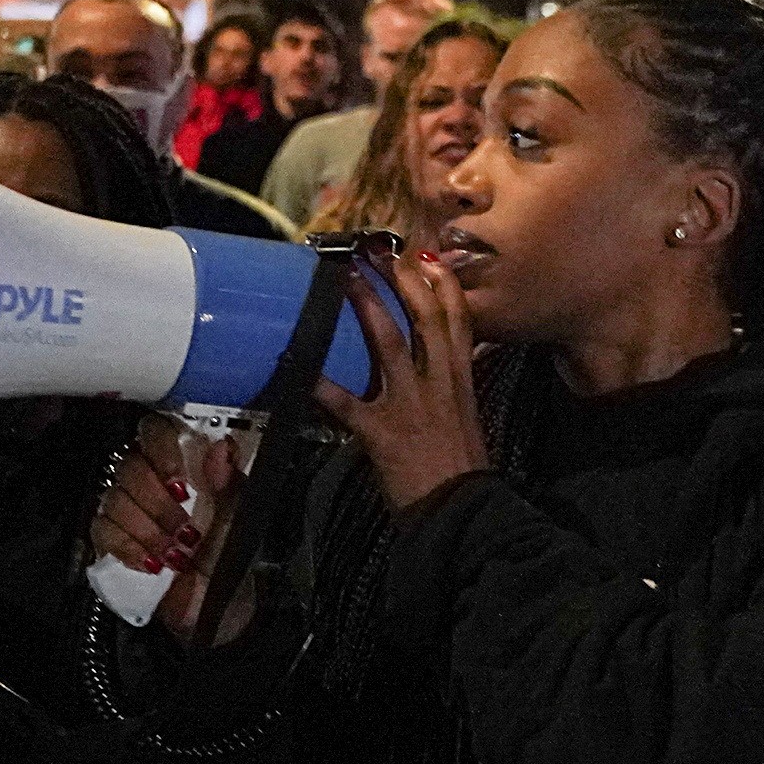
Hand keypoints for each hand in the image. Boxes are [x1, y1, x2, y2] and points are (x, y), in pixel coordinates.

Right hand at [91, 418, 248, 643]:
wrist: (216, 605)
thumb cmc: (230, 555)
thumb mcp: (239, 518)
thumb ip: (229, 482)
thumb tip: (221, 446)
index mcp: (183, 466)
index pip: (155, 431)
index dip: (160, 449)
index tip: (179, 480)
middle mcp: (150, 481)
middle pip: (130, 467)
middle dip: (158, 503)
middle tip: (186, 531)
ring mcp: (128, 510)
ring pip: (114, 499)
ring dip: (147, 530)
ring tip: (176, 554)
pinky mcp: (112, 540)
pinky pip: (102, 530)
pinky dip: (128, 548)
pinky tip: (152, 565)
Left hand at [314, 255, 487, 509]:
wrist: (463, 511)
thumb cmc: (461, 471)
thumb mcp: (465, 419)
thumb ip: (450, 388)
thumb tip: (438, 368)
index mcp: (460, 381)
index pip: (458, 321)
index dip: (443, 285)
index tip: (426, 257)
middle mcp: (439, 384)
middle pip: (425, 319)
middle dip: (404, 281)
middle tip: (380, 252)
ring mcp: (411, 405)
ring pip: (390, 344)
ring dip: (368, 307)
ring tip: (345, 278)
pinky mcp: (382, 432)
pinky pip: (346, 402)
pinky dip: (320, 383)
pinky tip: (298, 363)